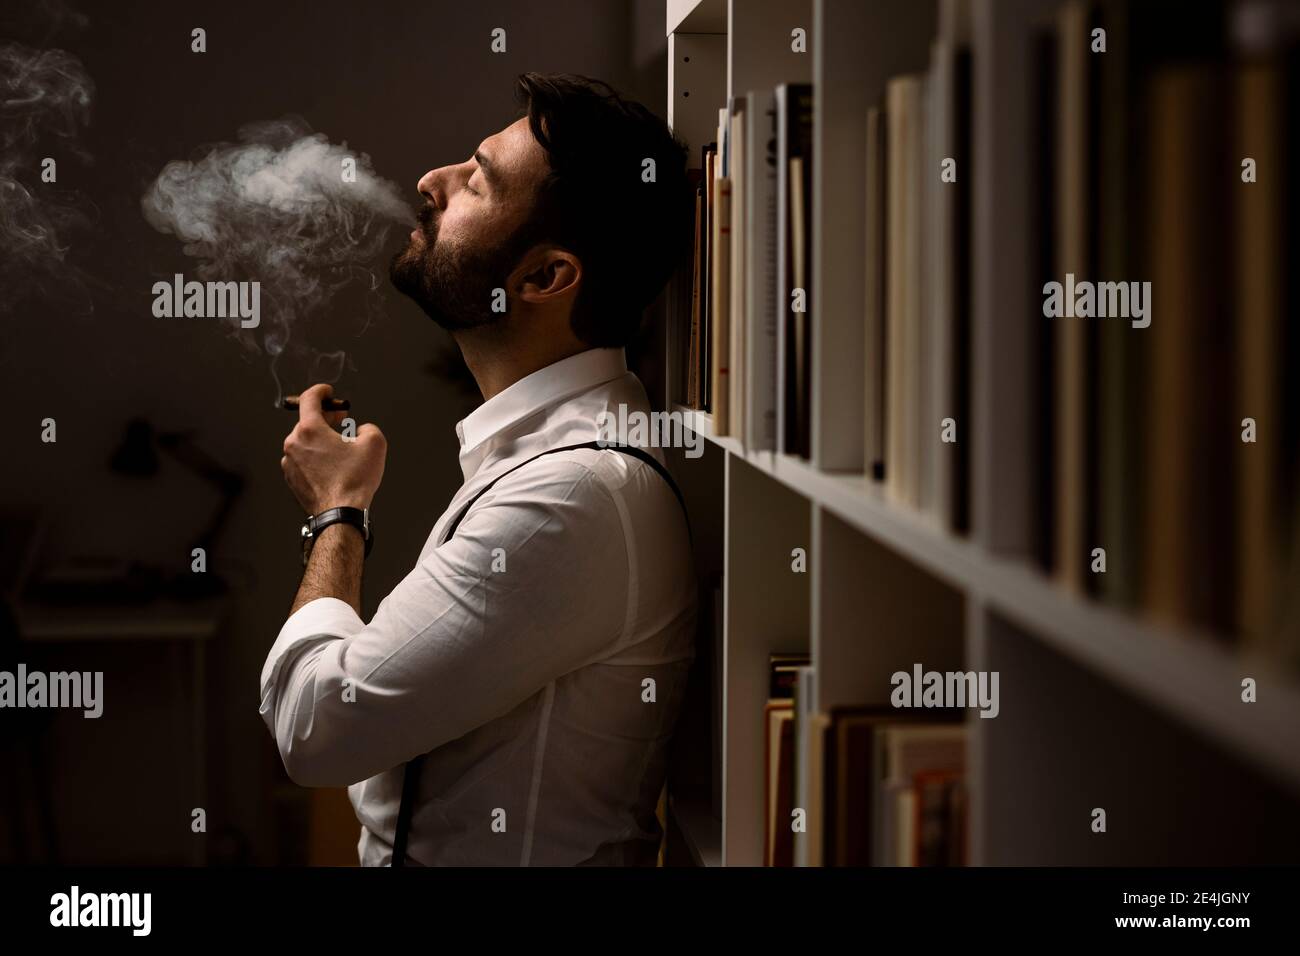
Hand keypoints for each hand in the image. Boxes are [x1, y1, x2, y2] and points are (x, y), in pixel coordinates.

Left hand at [281, 383, 386, 513]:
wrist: (340, 513)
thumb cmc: (354, 479)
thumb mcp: (374, 443)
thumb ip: (367, 427)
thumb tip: (360, 431)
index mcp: (309, 429)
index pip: (309, 399)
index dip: (321, 391)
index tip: (327, 392)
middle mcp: (294, 443)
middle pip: (307, 421)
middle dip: (325, 417)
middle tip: (340, 419)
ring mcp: (289, 462)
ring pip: (305, 441)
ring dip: (320, 439)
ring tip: (340, 448)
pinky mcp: (291, 478)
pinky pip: (303, 459)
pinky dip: (315, 456)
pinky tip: (332, 466)